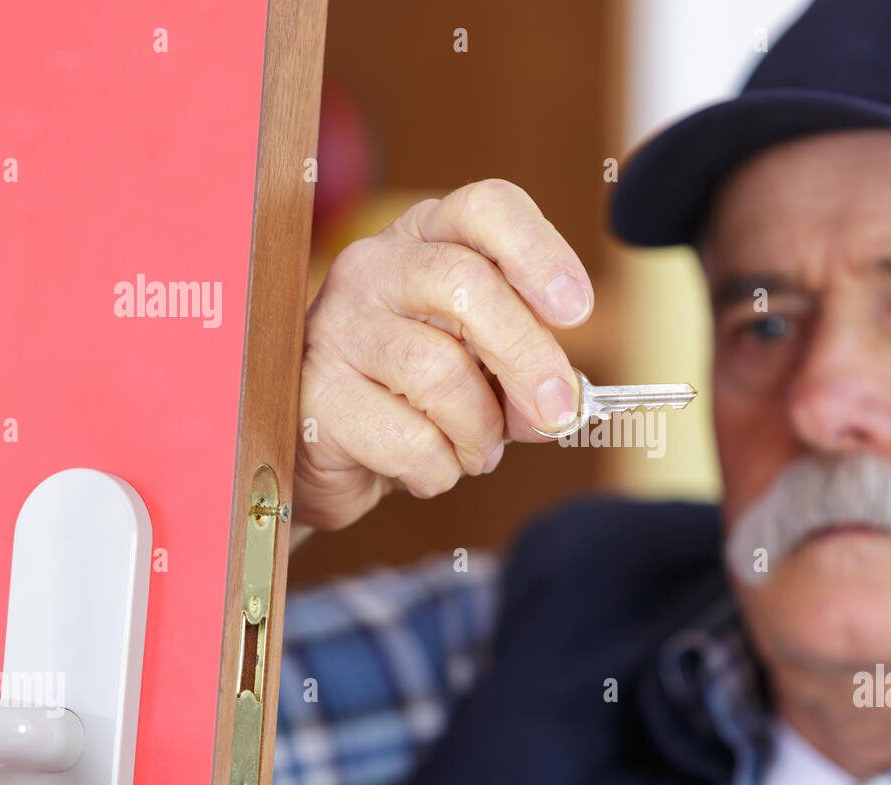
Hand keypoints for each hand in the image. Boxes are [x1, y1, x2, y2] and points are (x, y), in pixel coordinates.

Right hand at [292, 178, 592, 532]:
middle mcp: (375, 266)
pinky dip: (439, 469)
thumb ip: (527, 374)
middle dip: (527, 357)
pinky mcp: (315, 393)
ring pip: (438, 372)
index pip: (485, 208)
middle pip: (466, 284)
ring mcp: (337, 325)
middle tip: (555, 411)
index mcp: (428, 239)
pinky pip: (407, 440)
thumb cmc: (418, 394)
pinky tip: (428, 468)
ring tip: (476, 450)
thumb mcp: (485, 368)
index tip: (575, 310)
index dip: (539, 253)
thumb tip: (559, 405)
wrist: (328, 447)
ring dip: (479, 430)